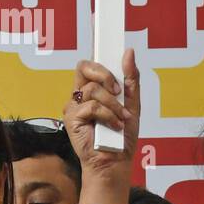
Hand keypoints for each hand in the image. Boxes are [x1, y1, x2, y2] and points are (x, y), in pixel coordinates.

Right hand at [63, 50, 140, 181]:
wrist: (116, 161)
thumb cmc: (122, 137)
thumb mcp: (133, 104)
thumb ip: (130, 79)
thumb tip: (128, 52)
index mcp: (92, 90)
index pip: (90, 65)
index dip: (97, 55)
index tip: (108, 43)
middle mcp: (80, 95)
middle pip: (84, 67)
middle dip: (105, 75)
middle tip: (119, 91)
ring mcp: (74, 106)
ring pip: (93, 89)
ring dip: (113, 104)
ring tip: (121, 118)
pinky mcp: (71, 118)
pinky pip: (92, 106)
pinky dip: (108, 115)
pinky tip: (114, 125)